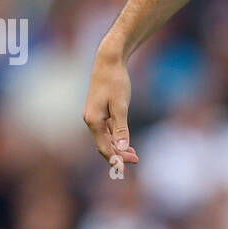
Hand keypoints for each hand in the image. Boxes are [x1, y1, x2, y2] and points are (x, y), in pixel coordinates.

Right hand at [83, 44, 138, 167]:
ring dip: (118, 147)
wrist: (108, 62)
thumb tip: (121, 148)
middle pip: (104, 145)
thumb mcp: (120, 106)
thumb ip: (121, 127)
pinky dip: (116, 138)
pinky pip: (106, 130)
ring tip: (134, 154)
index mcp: (93, 121)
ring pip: (105, 138)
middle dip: (119, 155)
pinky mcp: (99, 111)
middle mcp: (91, 120)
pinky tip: (125, 141)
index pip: (104, 147)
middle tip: (136, 160)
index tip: (128, 166)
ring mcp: (94, 116)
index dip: (116, 159)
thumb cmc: (115, 82)